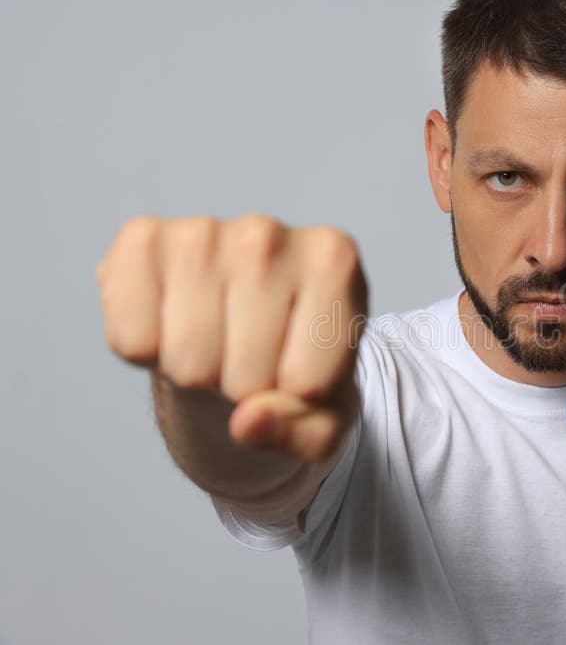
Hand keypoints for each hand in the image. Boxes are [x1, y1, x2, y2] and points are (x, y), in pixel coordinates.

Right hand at [96, 214, 367, 461]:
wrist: (240, 339)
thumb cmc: (294, 369)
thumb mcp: (325, 416)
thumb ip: (307, 432)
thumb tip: (247, 421)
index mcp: (334, 262)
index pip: (308, 382)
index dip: (298, 398)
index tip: (300, 369)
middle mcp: (269, 234)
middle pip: (245, 374)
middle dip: (243, 388)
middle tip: (249, 358)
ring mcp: (201, 231)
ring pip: (188, 360)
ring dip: (196, 373)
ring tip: (216, 343)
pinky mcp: (141, 240)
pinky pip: (132, 338)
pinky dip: (145, 351)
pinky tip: (172, 323)